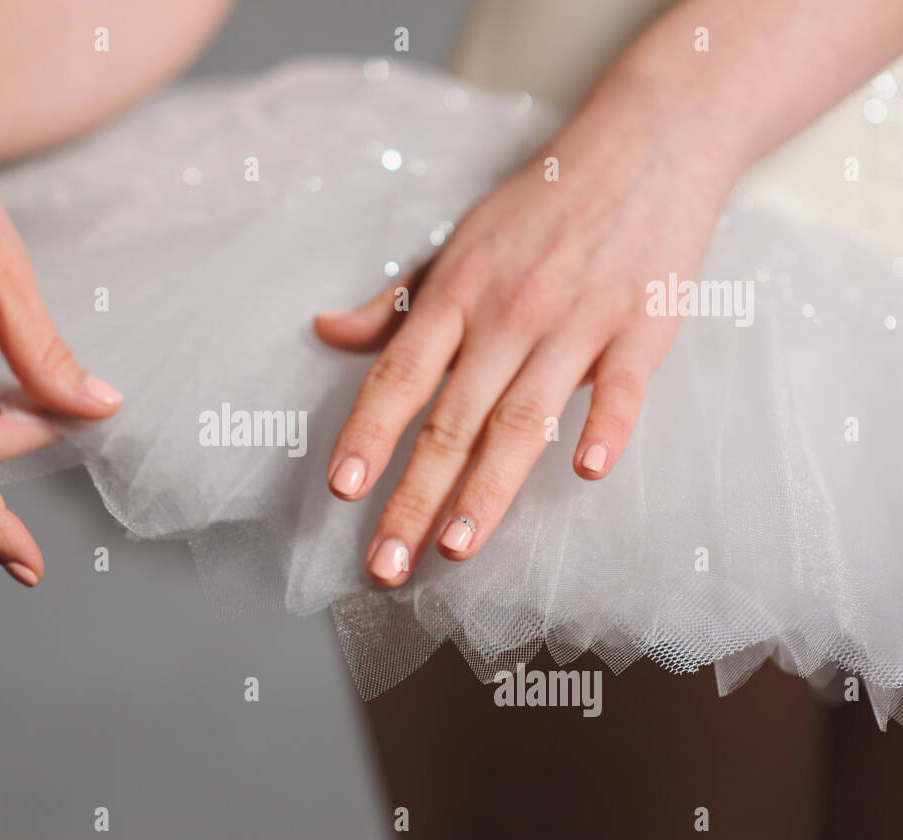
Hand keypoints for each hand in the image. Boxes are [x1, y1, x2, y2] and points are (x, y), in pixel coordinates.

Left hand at [315, 90, 733, 585]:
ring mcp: (575, 322)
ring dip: (488, 488)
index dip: (368, 436)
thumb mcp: (453, 246)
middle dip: (413, 498)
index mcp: (455, 296)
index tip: (342, 491)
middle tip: (386, 565)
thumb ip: (393, 303)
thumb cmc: (537, 208)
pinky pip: (620, 385)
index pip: (398, 379)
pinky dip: (605, 425)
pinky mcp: (640, 327)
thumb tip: (325, 332)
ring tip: (457, 548)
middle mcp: (506, 315)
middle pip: (451, 421)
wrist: (641, 146)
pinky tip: (586, 470)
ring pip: (523, 418)